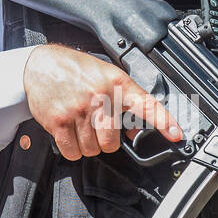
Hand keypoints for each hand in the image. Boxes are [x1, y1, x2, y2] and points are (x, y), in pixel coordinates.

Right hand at [23, 44, 182, 161]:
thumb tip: (134, 131)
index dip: (164, 121)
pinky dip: (72, 149)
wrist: (40, 65)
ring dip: (87, 145)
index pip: (146, 104)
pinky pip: (73, 152)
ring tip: (81, 127)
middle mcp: (100, 97)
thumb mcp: (105, 76)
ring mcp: (79, 110)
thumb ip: (123, 102)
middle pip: (112, 143)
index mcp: (117, 84)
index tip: (177, 135)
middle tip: (96, 127)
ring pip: (92, 150)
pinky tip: (70, 134)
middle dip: (105, 141)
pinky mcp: (59, 121)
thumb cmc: (75, 70)